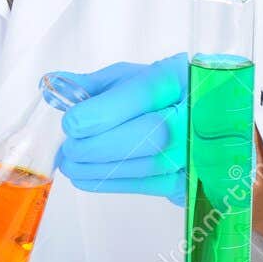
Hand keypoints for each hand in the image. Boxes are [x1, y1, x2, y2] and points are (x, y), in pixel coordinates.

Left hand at [53, 54, 187, 204]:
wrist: (208, 118)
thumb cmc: (163, 93)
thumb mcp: (133, 76)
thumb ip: (95, 84)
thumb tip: (54, 85)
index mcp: (179, 78)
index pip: (144, 93)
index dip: (104, 112)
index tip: (71, 123)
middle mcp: (196, 113)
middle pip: (150, 135)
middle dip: (100, 145)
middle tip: (69, 148)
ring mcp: (198, 149)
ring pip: (148, 165)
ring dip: (100, 168)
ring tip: (71, 164)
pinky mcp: (191, 178)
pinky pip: (149, 184)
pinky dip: (111, 182)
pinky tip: (85, 176)